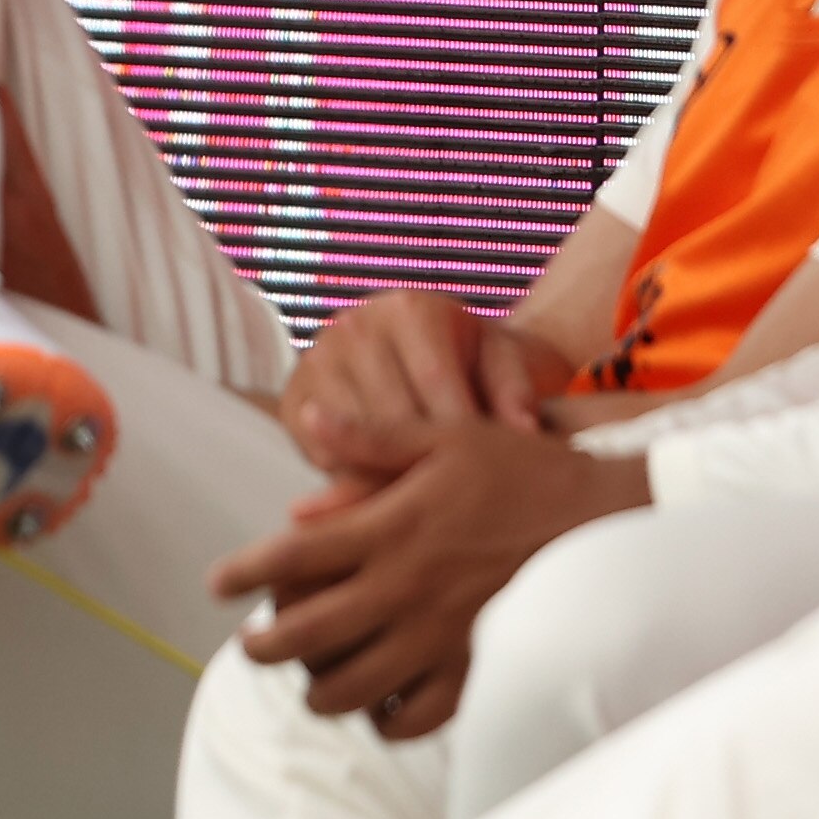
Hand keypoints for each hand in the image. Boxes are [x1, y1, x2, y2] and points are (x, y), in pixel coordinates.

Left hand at [210, 422, 649, 737]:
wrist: (610, 518)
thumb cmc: (524, 472)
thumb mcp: (447, 438)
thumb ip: (371, 437)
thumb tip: (305, 417)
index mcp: (391, 529)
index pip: (291, 558)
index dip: (241, 574)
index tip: (216, 586)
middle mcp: (407, 588)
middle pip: (306, 635)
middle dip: (263, 647)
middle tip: (251, 646)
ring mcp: (441, 636)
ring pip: (352, 689)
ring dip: (316, 691)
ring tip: (308, 681)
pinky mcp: (478, 668)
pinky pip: (418, 717)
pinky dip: (387, 722)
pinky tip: (376, 708)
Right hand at [280, 290, 556, 483]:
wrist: (430, 349)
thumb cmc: (474, 361)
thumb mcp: (506, 364)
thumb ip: (517, 392)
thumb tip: (523, 433)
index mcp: (410, 309)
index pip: (432, 380)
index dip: (459, 433)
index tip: (487, 475)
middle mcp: (355, 327)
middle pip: (390, 412)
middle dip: (425, 462)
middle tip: (457, 506)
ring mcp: (317, 360)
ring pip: (353, 438)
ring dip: (387, 477)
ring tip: (425, 510)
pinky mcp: (294, 399)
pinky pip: (324, 455)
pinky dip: (354, 481)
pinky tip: (389, 499)